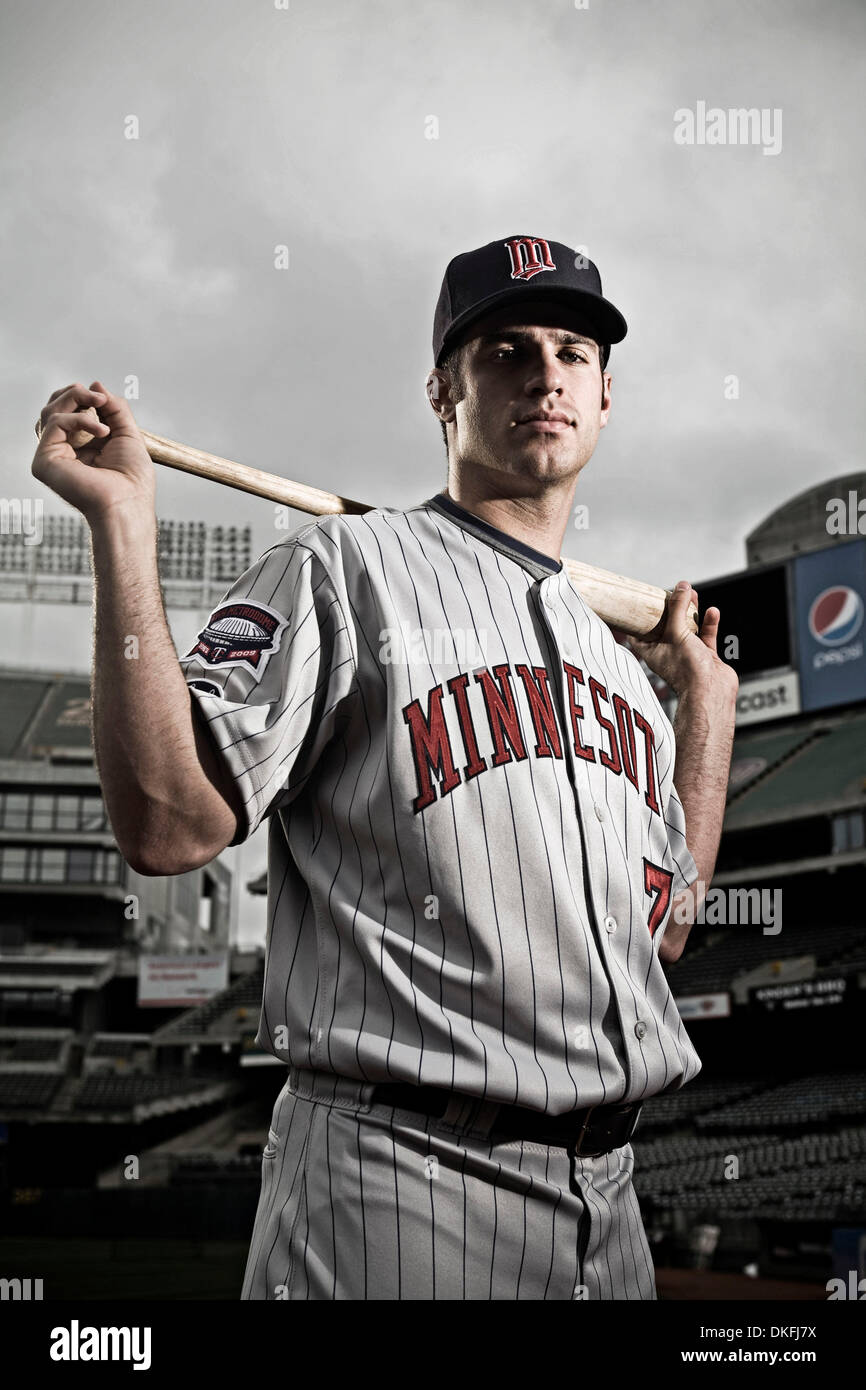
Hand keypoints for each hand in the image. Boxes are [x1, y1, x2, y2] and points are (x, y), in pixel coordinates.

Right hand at [32, 381, 154, 524]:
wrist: (128, 505)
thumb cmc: (133, 481)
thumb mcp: (127, 433)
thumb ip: (113, 408)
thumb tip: (95, 384)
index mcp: (79, 447)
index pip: (68, 411)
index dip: (83, 397)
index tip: (104, 398)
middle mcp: (62, 452)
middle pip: (53, 407)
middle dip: (76, 393)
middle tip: (100, 397)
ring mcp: (51, 457)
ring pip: (50, 411)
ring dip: (76, 398)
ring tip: (100, 404)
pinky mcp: (44, 461)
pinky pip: (55, 423)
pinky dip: (80, 418)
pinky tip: (101, 430)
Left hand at [627, 580, 738, 698]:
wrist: (711, 693)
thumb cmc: (687, 671)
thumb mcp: (676, 632)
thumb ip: (678, 608)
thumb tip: (681, 587)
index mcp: (651, 650)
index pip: (639, 631)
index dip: (640, 615)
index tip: (644, 600)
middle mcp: (668, 652)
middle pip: (667, 625)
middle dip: (672, 608)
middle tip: (675, 592)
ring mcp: (687, 654)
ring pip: (688, 627)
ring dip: (692, 612)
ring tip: (693, 595)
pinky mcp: (705, 656)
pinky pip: (706, 635)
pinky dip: (709, 622)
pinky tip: (712, 612)